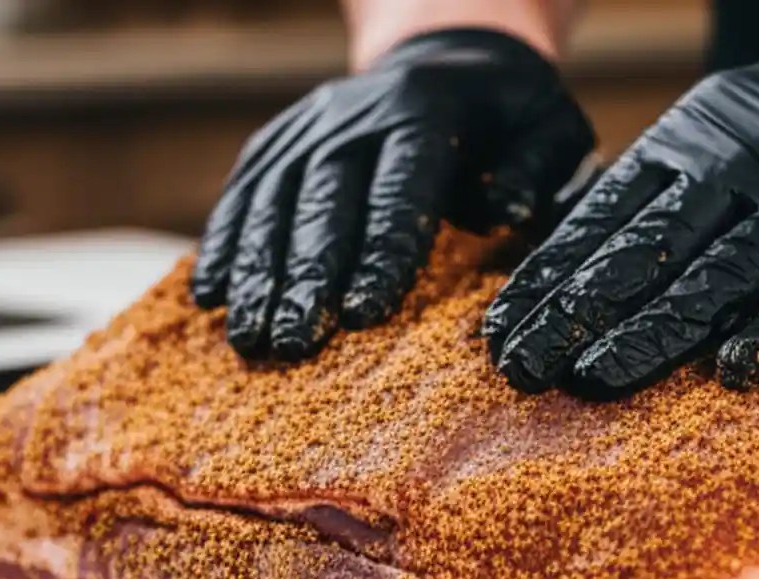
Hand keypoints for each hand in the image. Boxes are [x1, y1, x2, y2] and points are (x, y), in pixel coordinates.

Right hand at [193, 29, 592, 359]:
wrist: (449, 57)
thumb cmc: (510, 118)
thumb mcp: (550, 132)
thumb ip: (533, 173)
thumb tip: (503, 212)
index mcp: (425, 113)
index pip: (399, 186)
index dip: (380, 250)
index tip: (362, 314)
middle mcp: (356, 113)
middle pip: (322, 196)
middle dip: (304, 274)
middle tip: (292, 341)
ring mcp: (310, 122)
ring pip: (272, 197)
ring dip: (256, 270)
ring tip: (249, 336)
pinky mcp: (279, 138)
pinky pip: (243, 189)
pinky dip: (224, 241)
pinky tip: (208, 296)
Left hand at [485, 0, 758, 395]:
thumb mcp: (733, 122)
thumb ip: (665, 179)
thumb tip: (574, 244)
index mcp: (702, 135)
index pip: (605, 214)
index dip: (548, 276)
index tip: (496, 331)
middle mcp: (750, 162)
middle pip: (647, 248)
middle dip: (574, 312)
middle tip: (518, 370)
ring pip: (724, 273)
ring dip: (654, 331)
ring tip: (592, 380)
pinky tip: (736, 373)